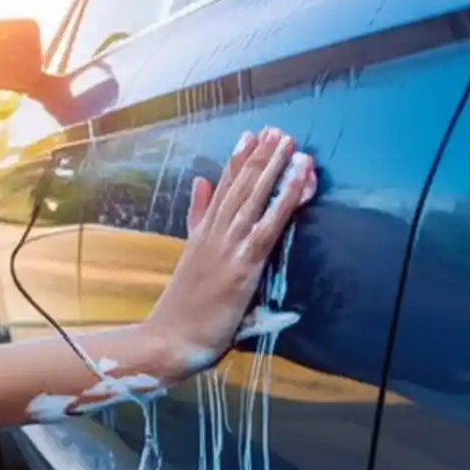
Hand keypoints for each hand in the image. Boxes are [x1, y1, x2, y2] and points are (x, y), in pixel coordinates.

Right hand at [145, 127, 316, 379]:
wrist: (171, 339)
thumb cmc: (184, 308)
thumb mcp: (190, 256)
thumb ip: (196, 217)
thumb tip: (200, 182)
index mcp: (203, 233)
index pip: (222, 188)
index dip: (238, 161)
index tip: (250, 135)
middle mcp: (215, 233)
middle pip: (240, 185)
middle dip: (259, 156)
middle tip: (276, 130)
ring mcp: (229, 245)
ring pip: (254, 196)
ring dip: (273, 167)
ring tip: (287, 142)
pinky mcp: (243, 263)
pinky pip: (269, 223)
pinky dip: (286, 197)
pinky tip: (298, 179)